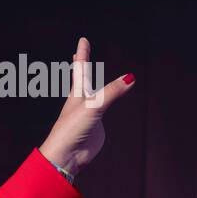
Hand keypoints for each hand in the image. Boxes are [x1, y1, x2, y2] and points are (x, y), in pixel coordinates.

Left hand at [38, 36, 134, 177]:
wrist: (66, 157)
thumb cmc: (71, 130)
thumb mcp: (94, 107)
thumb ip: (112, 92)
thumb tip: (130, 79)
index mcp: (77, 93)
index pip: (80, 68)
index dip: (82, 53)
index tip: (82, 40)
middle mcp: (82, 102)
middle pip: (83, 79)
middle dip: (82, 66)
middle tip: (79, 55)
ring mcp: (89, 115)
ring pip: (95, 95)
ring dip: (95, 85)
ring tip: (92, 78)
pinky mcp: (95, 127)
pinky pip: (103, 112)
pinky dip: (105, 104)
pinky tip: (103, 106)